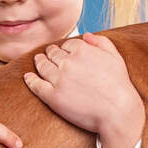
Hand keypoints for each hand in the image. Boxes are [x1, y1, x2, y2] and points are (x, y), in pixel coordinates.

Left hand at [22, 33, 144, 147]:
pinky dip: (30, 80)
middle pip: (53, 53)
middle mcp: (68, 62)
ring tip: (37, 62)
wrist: (118, 112)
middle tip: (47, 55)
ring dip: (39, 62)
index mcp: (82, 50)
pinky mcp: (53, 97)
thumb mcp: (115, 57)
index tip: (63, 51)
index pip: (67, 44)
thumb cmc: (119, 86)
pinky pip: (36, 85)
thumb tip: (86, 35)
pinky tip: (28, 77)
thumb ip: (101, 42)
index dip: (65, 48)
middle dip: (50, 53)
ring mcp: (59, 79)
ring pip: (42, 66)